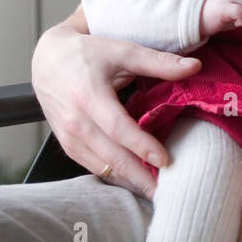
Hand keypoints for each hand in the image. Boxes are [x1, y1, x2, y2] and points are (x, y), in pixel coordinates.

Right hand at [32, 21, 201, 199]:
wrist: (47, 61)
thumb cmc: (85, 55)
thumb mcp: (122, 51)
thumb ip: (158, 62)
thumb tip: (194, 67)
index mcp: (88, 96)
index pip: (117, 128)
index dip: (141, 146)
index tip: (165, 160)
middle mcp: (75, 121)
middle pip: (111, 156)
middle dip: (139, 176)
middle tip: (167, 191)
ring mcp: (69, 137)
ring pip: (102, 166)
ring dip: (129, 180)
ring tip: (156, 190)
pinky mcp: (68, 146)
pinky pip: (93, 167)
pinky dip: (116, 176)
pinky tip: (136, 181)